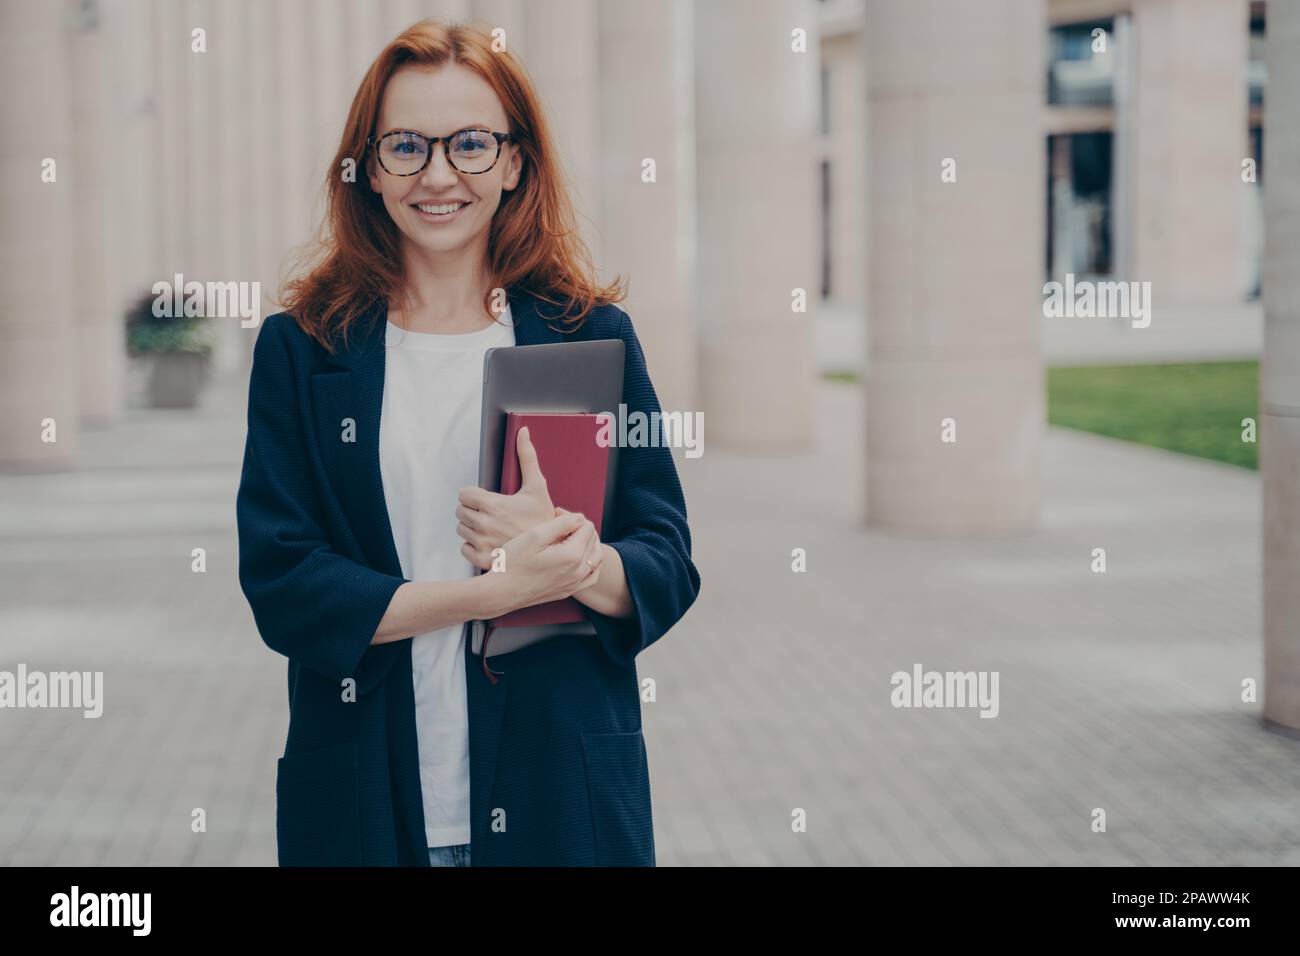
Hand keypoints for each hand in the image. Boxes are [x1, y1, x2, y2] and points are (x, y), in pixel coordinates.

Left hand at [456, 425, 555, 570]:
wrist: (552, 551)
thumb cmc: (544, 518)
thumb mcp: (538, 487)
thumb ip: (527, 457)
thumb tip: (523, 432)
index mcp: (493, 504)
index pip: (464, 494)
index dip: (474, 495)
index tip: (487, 500)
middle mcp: (484, 524)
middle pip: (460, 511)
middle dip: (473, 510)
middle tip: (491, 514)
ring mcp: (482, 543)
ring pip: (461, 529)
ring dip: (472, 527)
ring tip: (491, 528)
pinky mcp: (482, 560)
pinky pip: (463, 548)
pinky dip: (472, 546)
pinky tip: (489, 542)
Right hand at [481, 510, 606, 614]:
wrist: (501, 591)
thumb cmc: (513, 562)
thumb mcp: (536, 535)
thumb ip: (562, 523)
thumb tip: (579, 518)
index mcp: (572, 555)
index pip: (587, 526)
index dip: (571, 516)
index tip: (555, 515)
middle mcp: (578, 571)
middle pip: (593, 540)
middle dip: (579, 527)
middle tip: (559, 523)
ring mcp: (575, 584)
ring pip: (596, 557)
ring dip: (588, 543)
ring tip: (569, 536)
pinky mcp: (569, 591)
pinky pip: (592, 576)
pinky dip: (591, 563)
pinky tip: (580, 557)